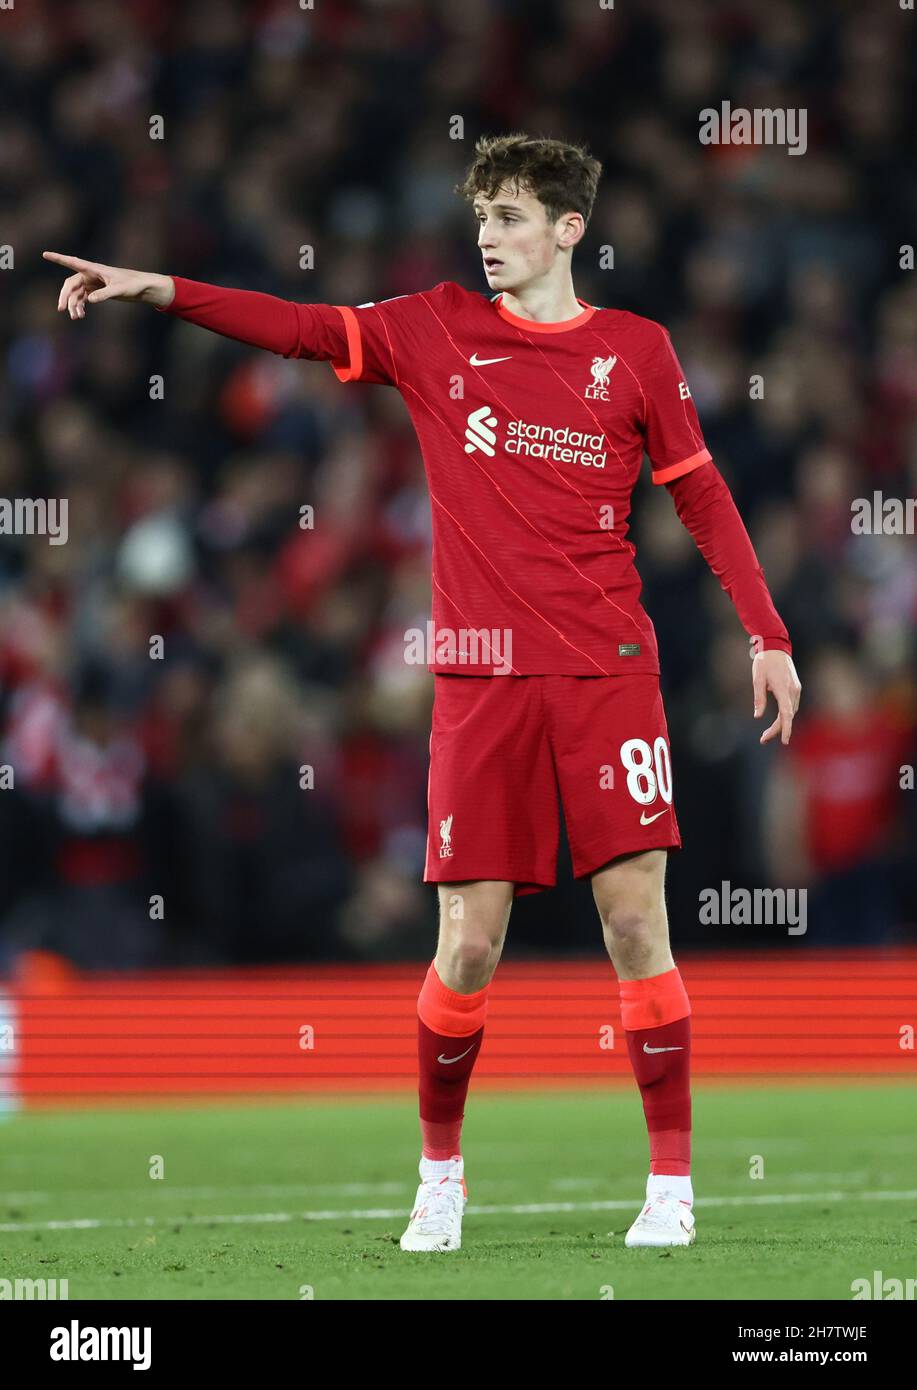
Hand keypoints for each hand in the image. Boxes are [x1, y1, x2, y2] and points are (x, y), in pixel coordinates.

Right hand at [42, 251, 173, 314]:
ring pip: (76, 293)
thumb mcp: (119, 290)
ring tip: (76, 317)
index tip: (44, 254)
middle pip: (71, 284)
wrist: (144, 289)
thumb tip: (89, 301)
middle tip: (61, 309)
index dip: (58, 258)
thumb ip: (104, 294)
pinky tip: (80, 315)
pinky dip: (80, 306)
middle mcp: (91, 275)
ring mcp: (94, 283)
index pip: (73, 262)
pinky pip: (83, 298)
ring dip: (74, 305)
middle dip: (65, 296)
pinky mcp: (98, 291)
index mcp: (95, 269)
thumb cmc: (133, 285)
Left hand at [753, 649, 801, 745]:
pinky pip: (791, 706)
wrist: (775, 646)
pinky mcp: (795, 688)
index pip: (786, 714)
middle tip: (763, 740)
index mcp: (783, 688)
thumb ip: (759, 698)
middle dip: (777, 730)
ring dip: (781, 724)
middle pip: (788, 716)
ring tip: (766, 735)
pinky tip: (776, 722)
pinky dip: (785, 716)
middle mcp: (793, 690)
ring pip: (790, 712)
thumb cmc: (764, 662)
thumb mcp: (757, 679)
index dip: (786, 729)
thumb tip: (758, 716)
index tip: (784, 741)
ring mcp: (796, 689)